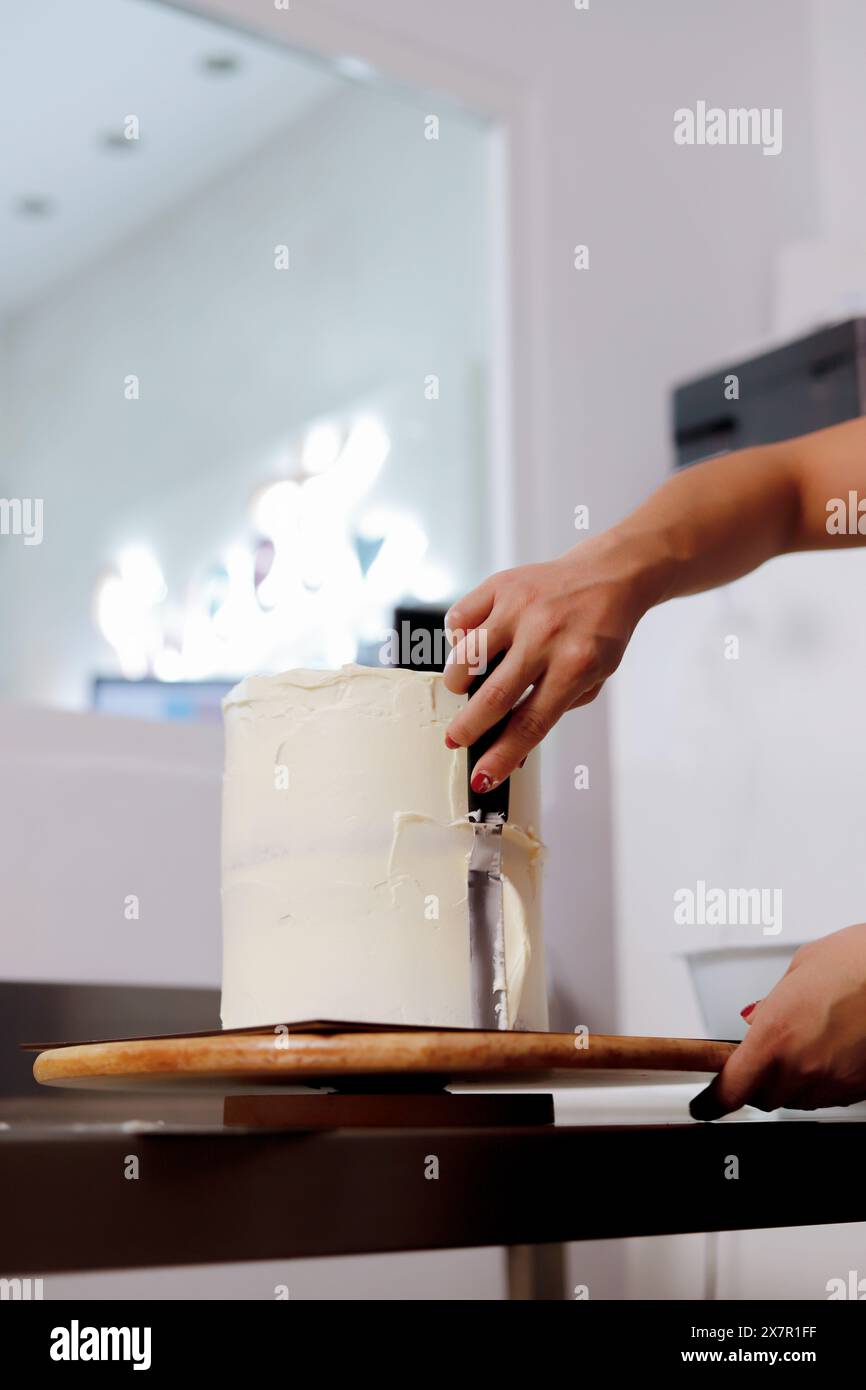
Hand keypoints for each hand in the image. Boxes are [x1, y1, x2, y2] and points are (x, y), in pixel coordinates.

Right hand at [442, 531, 657, 789]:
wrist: (609, 576)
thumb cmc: (598, 634)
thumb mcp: (593, 678)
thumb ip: (553, 710)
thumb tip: (508, 746)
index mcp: (576, 665)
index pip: (531, 723)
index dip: (501, 756)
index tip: (481, 778)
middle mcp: (546, 635)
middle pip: (494, 695)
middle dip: (467, 728)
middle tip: (454, 741)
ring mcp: (520, 607)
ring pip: (466, 657)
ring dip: (458, 683)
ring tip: (466, 687)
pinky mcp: (500, 584)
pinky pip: (459, 621)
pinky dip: (459, 641)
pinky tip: (474, 645)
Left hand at [690, 923, 865, 1118]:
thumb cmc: (858, 961)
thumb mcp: (798, 971)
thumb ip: (771, 1004)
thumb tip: (759, 1018)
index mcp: (775, 1035)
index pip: (732, 1088)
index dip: (715, 1099)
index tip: (705, 1103)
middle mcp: (801, 1065)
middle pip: (764, 1097)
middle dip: (757, 1080)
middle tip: (765, 1053)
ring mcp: (833, 1081)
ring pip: (797, 1098)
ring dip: (791, 1080)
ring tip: (806, 1042)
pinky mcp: (859, 1088)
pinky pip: (828, 1095)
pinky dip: (821, 1080)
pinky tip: (830, 1051)